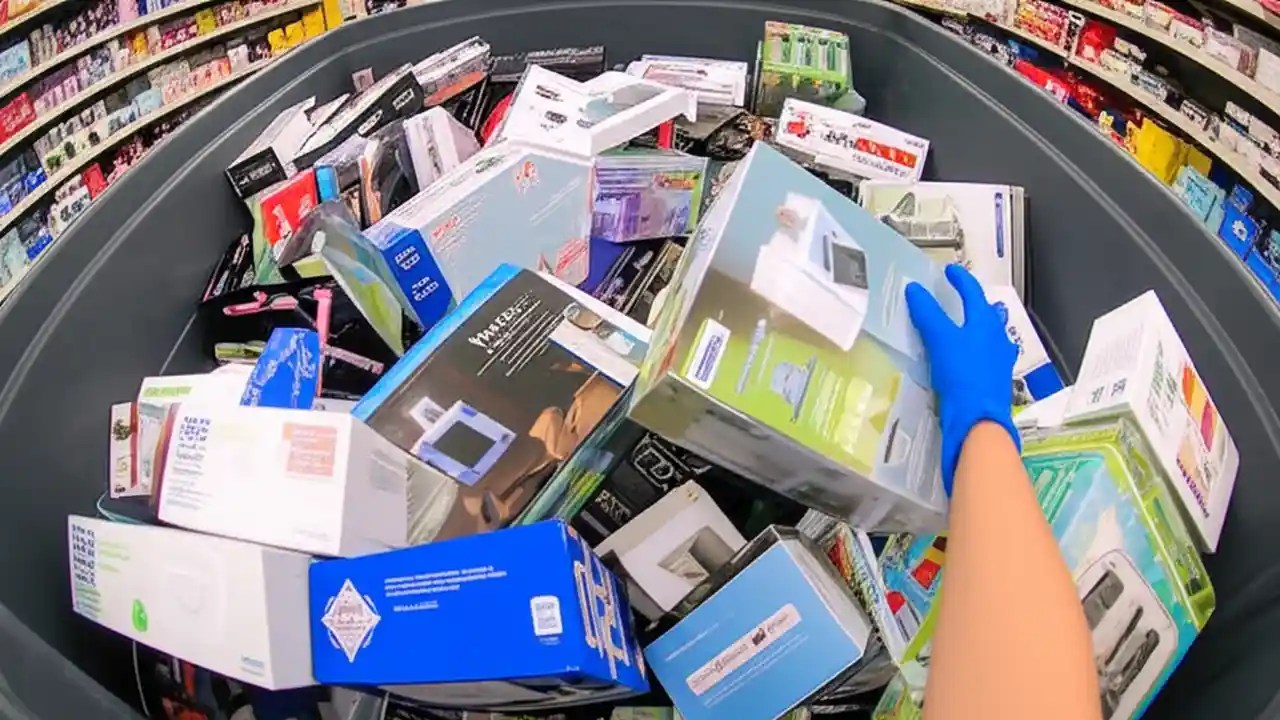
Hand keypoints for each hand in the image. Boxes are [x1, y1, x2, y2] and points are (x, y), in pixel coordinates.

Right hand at [906, 264, 1019, 495]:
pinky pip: (988, 358)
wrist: (978, 419)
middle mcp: (997, 339)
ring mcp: (999, 362)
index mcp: (985, 324)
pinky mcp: (994, 382)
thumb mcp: (940, 340)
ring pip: (993, 337)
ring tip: (972, 328)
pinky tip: (971, 360)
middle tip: (967, 299)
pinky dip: (979, 352)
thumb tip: (914, 290)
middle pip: (990, 315)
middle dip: (980, 305)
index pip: (973, 293)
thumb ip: (928, 314)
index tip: (951, 271)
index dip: (961, 280)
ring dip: (983, 328)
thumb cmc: (962, 375)